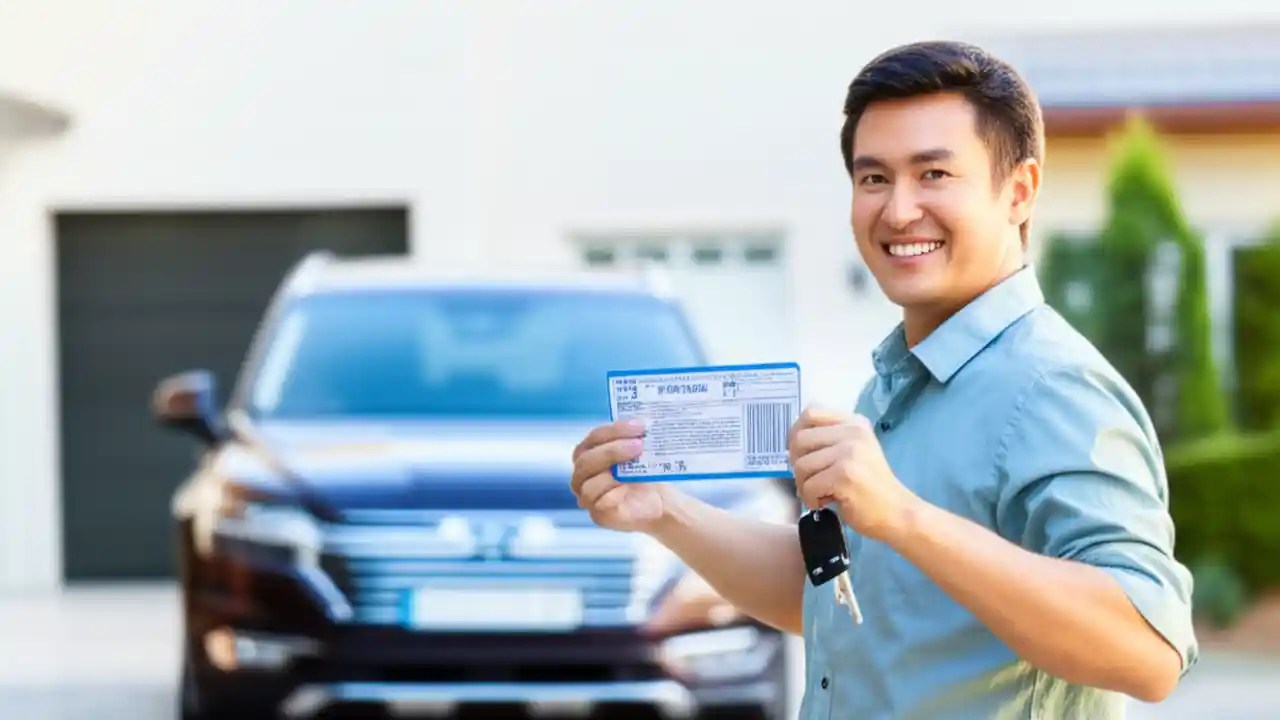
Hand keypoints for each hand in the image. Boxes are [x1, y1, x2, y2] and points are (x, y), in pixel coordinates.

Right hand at [570, 419, 673, 532]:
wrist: (658, 502)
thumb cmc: (644, 474)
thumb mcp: (639, 453)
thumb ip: (634, 438)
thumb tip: (644, 421)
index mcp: (588, 453)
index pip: (595, 438)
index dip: (615, 430)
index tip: (639, 426)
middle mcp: (582, 475)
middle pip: (586, 460)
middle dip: (612, 450)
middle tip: (638, 444)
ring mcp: (587, 496)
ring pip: (588, 483)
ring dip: (613, 469)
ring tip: (638, 461)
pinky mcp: (598, 515)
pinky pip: (599, 502)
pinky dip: (613, 491)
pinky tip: (629, 485)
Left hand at [787, 405, 919, 541]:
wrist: (897, 512)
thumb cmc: (870, 486)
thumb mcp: (855, 450)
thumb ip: (830, 439)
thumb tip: (792, 442)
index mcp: (854, 423)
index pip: (810, 412)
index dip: (796, 433)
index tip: (800, 454)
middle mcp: (853, 432)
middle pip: (800, 439)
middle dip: (797, 463)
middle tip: (809, 480)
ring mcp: (850, 452)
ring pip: (801, 465)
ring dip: (804, 485)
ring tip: (819, 495)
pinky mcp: (845, 474)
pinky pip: (809, 486)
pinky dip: (811, 500)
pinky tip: (824, 504)